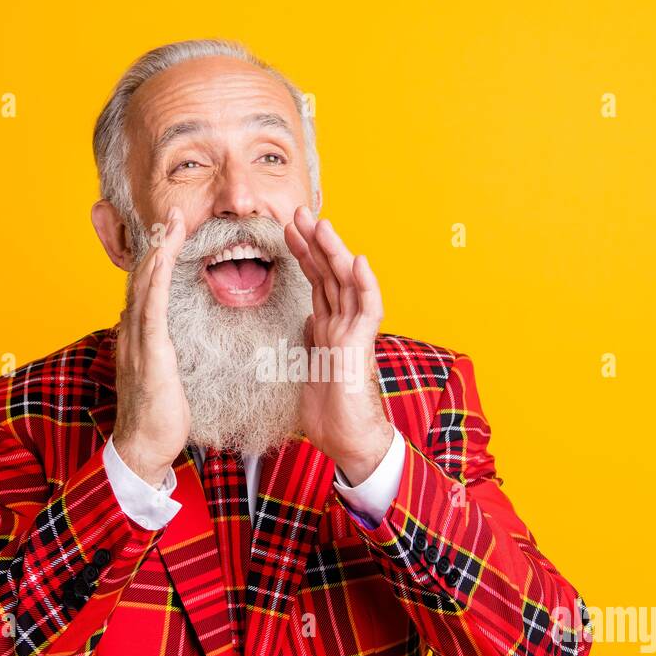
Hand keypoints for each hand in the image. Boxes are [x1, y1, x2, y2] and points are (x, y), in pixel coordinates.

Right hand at [111, 206, 188, 485]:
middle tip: (174, 212)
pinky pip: (152, 308)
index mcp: (138, 335)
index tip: (174, 230)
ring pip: (146, 285)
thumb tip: (165, 336)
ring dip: (159, 251)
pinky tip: (164, 258)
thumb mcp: (164, 375)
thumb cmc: (159, 418)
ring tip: (172, 222)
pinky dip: (157, 279)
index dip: (159, 257)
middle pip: (144, 277)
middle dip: (159, 242)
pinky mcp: (148, 354)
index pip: (149, 287)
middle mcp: (132, 332)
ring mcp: (137, 341)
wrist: (142, 449)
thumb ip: (164, 351)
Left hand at [285, 206, 393, 485]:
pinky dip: (365, 285)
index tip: (287, 230)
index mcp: (327, 329)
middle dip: (313, 242)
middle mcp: (342, 325)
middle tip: (297, 213)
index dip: (303, 255)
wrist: (348, 442)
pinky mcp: (362, 346)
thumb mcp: (303, 372)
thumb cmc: (329, 415)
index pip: (315, 283)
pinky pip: (368, 310)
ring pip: (346, 283)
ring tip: (320, 223)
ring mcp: (354, 333)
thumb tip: (301, 324)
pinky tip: (358, 261)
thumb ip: (304, 345)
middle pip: (329, 274)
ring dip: (334, 252)